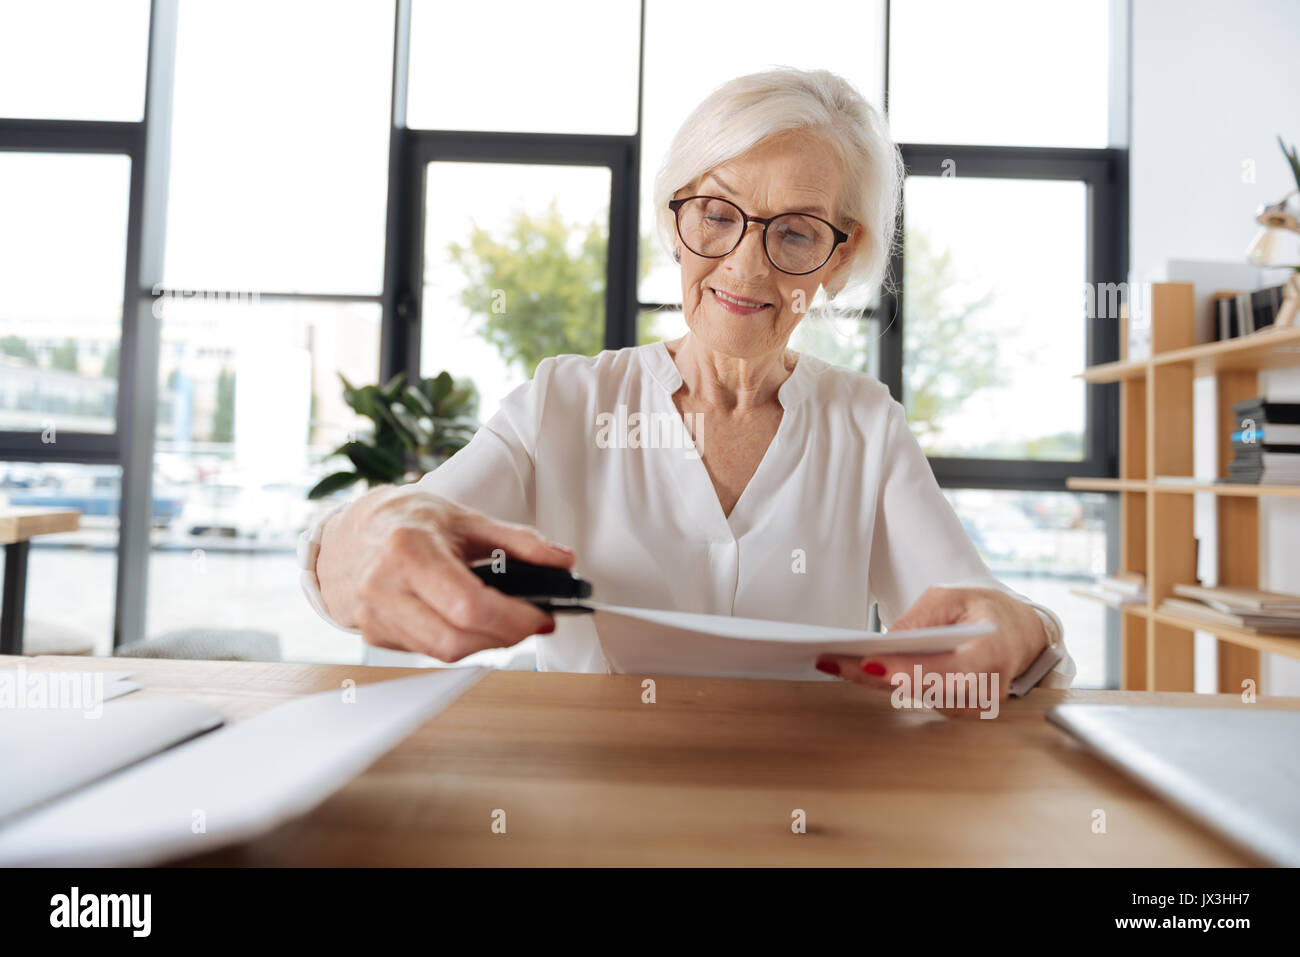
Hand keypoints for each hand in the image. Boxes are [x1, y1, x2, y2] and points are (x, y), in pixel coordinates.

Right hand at [317, 485, 574, 660]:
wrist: (352, 531)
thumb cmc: (408, 520)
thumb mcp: (465, 518)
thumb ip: (518, 541)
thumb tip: (561, 561)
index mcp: (407, 549)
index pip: (468, 606)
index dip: (513, 620)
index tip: (541, 616)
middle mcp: (383, 586)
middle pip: (456, 639)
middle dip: (504, 637)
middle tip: (529, 622)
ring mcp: (374, 615)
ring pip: (442, 652)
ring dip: (483, 642)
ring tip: (501, 618)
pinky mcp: (373, 635)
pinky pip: (426, 651)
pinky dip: (457, 641)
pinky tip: (465, 621)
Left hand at [814, 586, 1048, 713]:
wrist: (1016, 631)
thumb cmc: (983, 611)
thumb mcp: (952, 598)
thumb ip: (922, 619)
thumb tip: (887, 641)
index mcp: (993, 651)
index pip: (952, 670)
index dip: (911, 671)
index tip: (872, 662)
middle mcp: (988, 686)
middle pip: (928, 690)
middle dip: (878, 677)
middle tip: (835, 662)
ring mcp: (976, 704)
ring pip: (920, 698)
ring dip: (876, 683)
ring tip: (836, 663)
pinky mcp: (960, 709)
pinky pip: (920, 699)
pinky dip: (888, 685)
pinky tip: (857, 671)